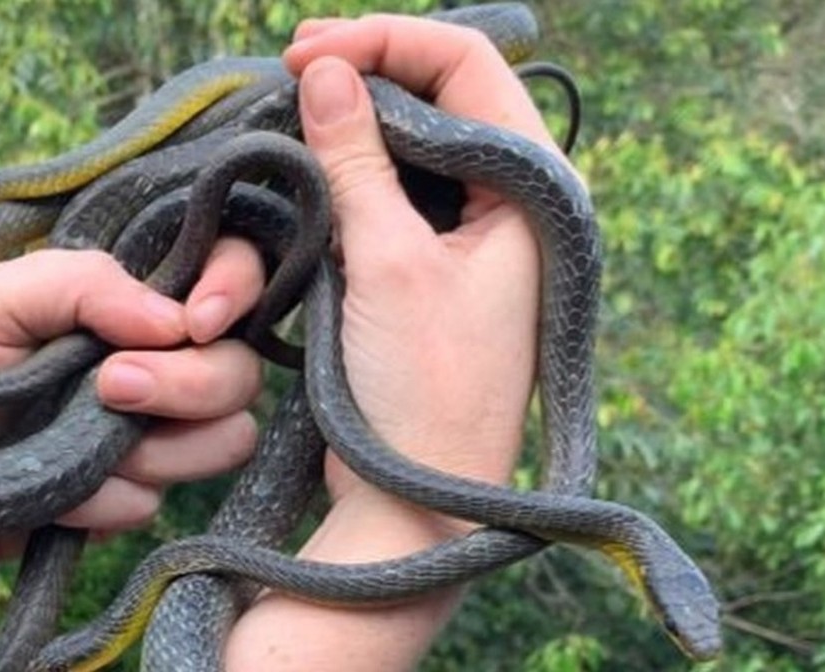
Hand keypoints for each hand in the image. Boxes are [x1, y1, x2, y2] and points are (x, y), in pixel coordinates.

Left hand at [0, 240, 268, 669]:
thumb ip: (79, 283)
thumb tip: (176, 320)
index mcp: (123, 295)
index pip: (228, 266)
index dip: (235, 287)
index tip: (197, 321)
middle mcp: (153, 357)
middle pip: (240, 368)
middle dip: (185, 383)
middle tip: (108, 387)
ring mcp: (149, 431)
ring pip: (224, 438)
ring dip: (151, 449)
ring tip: (76, 448)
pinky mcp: (131, 495)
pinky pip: (160, 501)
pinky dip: (104, 498)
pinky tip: (55, 495)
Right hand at [226, 15, 562, 670]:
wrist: (421, 495)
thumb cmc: (426, 390)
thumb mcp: (388, 264)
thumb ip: (358, 161)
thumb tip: (325, 72)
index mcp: (533, 191)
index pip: (468, 67)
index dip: (388, 42)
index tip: (308, 51)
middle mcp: (513, 200)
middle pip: (442, 94)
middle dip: (367, 70)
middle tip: (291, 66)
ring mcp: (473, 231)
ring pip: (414, 138)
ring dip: (354, 117)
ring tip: (291, 103)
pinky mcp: (433, 261)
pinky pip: (394, 186)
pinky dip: (350, 165)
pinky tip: (307, 157)